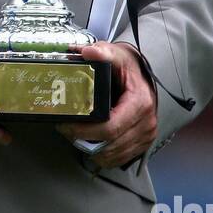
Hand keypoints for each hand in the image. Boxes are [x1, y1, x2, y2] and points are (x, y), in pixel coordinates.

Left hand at [54, 41, 156, 167]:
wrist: (144, 76)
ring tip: (76, 135)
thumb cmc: (129, 68)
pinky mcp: (143, 143)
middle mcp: (146, 122)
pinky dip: (103, 155)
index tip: (66, 125)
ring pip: (112, 155)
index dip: (84, 131)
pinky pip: (119, 159)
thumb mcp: (116, 55)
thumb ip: (102, 52)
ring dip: (92, 149)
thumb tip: (88, 52)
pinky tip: (93, 143)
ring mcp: (146, 135)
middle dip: (83, 141)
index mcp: (140, 103)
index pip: (110, 128)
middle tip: (66, 130)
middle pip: (109, 145)